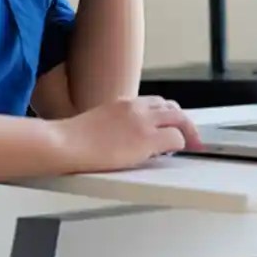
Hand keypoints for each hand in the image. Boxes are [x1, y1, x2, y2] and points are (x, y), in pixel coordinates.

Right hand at [53, 96, 202, 172]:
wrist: (64, 143)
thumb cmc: (72, 140)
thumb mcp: (96, 124)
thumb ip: (115, 125)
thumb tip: (123, 137)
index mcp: (123, 103)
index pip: (155, 103)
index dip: (168, 115)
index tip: (172, 124)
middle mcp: (136, 107)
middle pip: (172, 108)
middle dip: (183, 121)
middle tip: (190, 135)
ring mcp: (143, 122)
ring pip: (179, 118)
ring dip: (187, 131)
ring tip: (192, 144)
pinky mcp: (146, 139)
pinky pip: (176, 138)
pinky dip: (180, 145)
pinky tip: (175, 153)